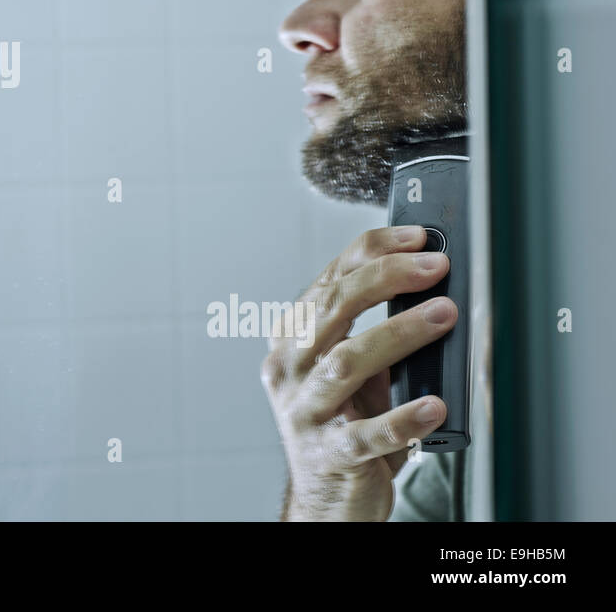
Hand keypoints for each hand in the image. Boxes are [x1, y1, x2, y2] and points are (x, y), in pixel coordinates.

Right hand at [261, 225, 457, 520]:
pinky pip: (365, 434)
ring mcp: (305, 411)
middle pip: (333, 308)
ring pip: (346, 361)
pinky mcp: (330, 453)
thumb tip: (432, 284)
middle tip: (435, 267)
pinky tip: (434, 405)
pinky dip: (402, 418)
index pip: (331, 278)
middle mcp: (290, 367)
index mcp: (292, 336)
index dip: (373, 251)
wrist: (328, 495)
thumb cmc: (345, 420)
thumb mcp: (350, 366)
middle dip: (387, 279)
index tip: (418, 239)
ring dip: (398, 333)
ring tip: (443, 316)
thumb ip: (372, 326)